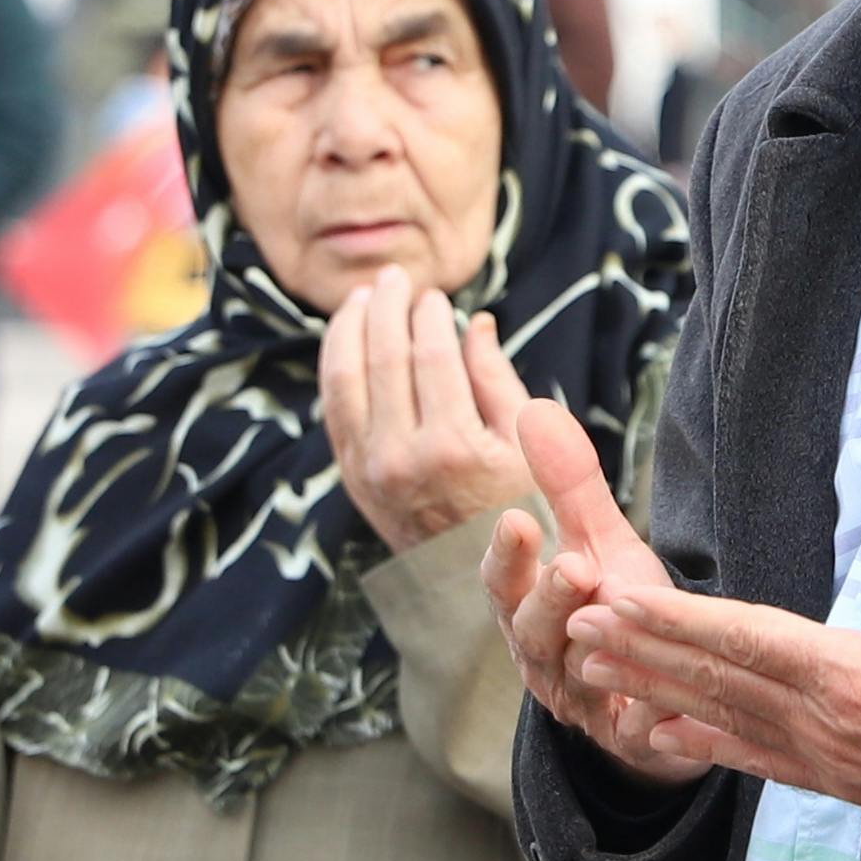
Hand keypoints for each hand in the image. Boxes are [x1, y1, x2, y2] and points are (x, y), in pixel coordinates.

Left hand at [319, 276, 533, 555]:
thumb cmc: (520, 509)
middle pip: (382, 358)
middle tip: (395, 277)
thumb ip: (497, 380)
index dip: (429, 316)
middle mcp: (401, 458)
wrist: (480, 583)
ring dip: (348, 329)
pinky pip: (333, 410)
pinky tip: (345, 339)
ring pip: (343, 379)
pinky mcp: (353, 478)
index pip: (430, 356)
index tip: (435, 295)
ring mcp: (370, 470)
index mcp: (453, 446)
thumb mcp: (526, 446)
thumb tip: (474, 323)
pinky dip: (335, 366)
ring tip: (362, 296)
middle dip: (386, 307)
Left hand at [501, 406, 860, 832]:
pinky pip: (753, 759)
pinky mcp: (833, 783)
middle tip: (577, 623)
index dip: (679, 619)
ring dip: (654, 690)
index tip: (621, 597)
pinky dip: (702, 743)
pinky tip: (661, 733)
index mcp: (853, 677)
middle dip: (643, 649)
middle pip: (715, 679)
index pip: (747, 639)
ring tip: (594, 666)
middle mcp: (823, 723)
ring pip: (721, 719)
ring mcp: (823, 758)